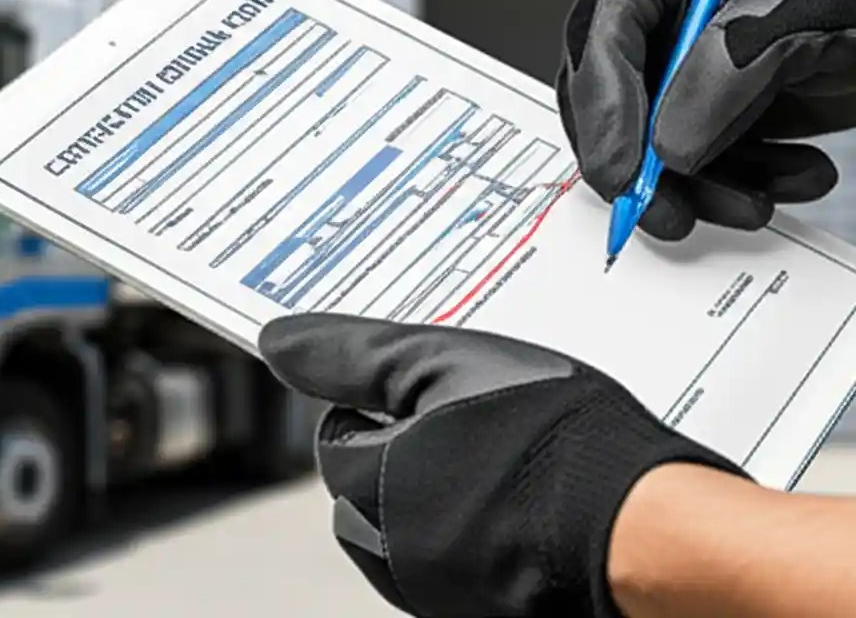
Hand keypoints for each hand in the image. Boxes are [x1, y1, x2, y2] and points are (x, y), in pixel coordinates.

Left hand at [258, 314, 749, 616]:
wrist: (655, 531)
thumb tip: (278, 341)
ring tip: (502, 454)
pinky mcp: (487, 608)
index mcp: (369, 489)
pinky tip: (524, 496)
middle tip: (464, 415)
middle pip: (363, 493)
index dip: (376, 400)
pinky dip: (478, 528)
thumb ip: (354, 355)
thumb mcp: (444, 362)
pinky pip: (460, 560)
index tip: (416, 385)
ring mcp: (441, 590)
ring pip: (409, 531)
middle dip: (399, 453)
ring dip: (439, 492)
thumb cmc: (558, 446)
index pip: (336, 438)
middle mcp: (392, 553)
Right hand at [556, 0, 851, 240]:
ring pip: (652, 148)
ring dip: (704, 189)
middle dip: (644, 166)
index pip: (608, 30)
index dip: (607, 104)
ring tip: (755, 203)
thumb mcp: (806, 10)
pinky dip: (743, 187)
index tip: (627, 168)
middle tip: (667, 209)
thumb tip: (668, 143)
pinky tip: (792, 178)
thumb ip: (730, 70)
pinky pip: (700, 167)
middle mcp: (667, 18)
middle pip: (613, 99)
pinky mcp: (714, 114)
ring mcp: (687, 70)